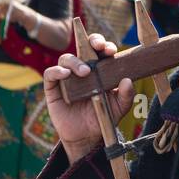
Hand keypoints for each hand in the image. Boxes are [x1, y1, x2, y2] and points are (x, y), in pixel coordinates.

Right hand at [43, 33, 134, 161]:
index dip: (105, 46)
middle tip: (99, 46)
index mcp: (99, 69)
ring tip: (85, 72)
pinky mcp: (53, 88)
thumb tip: (128, 80)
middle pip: (84, 47)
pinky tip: (65, 74)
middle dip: (92, 42)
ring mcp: (67, 78)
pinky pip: (50, 74)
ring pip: (66, 59)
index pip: (101, 51)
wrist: (87, 137)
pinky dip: (57, 71)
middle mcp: (82, 69)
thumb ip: (126, 95)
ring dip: (75, 61)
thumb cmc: (103, 117)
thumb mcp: (119, 108)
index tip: (111, 51)